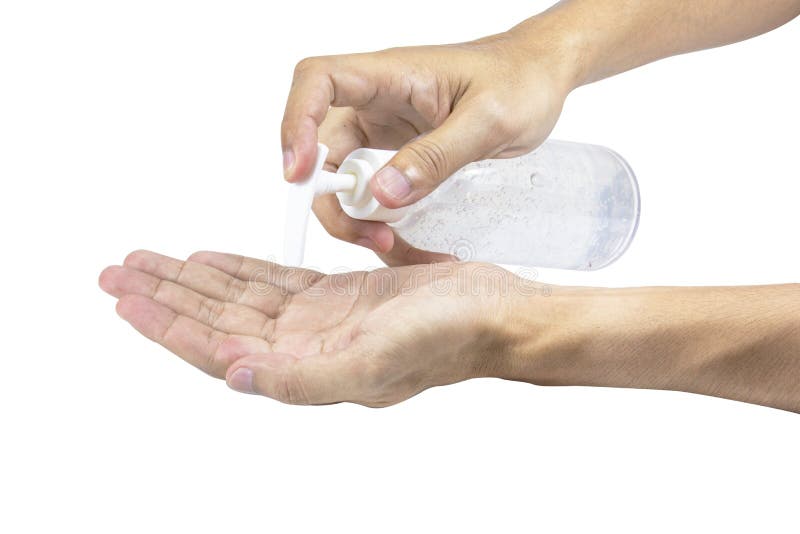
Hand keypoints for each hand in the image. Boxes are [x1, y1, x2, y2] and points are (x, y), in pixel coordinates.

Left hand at [99, 250, 535, 405]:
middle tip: (120, 271)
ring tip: (150, 263)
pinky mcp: (340, 294)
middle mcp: (306, 346)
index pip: (219, 348)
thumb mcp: (375, 366)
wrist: (496, 314)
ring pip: (240, 296)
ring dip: (194, 279)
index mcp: (308, 368)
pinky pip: (276, 279)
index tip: (127, 300)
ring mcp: (321, 319)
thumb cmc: (449, 341)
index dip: (170, 326)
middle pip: (218, 318)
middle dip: (167, 296)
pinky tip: (213, 261)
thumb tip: (235, 377)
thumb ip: (303, 380)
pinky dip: (240, 268)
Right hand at [282, 29, 573, 264]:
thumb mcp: (489, 120)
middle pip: (321, 149)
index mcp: (391, 76)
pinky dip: (385, 222)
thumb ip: (437, 156)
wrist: (542, 79)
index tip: (300, 174)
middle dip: (331, 200)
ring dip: (358, 219)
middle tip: (369, 235)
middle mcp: (377, 102)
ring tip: (398, 246)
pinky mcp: (401, 155)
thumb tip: (380, 194)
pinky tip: (415, 243)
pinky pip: (375, 192)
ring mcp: (386, 131)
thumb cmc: (521, 81)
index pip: (317, 82)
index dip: (296, 124)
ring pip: (345, 180)